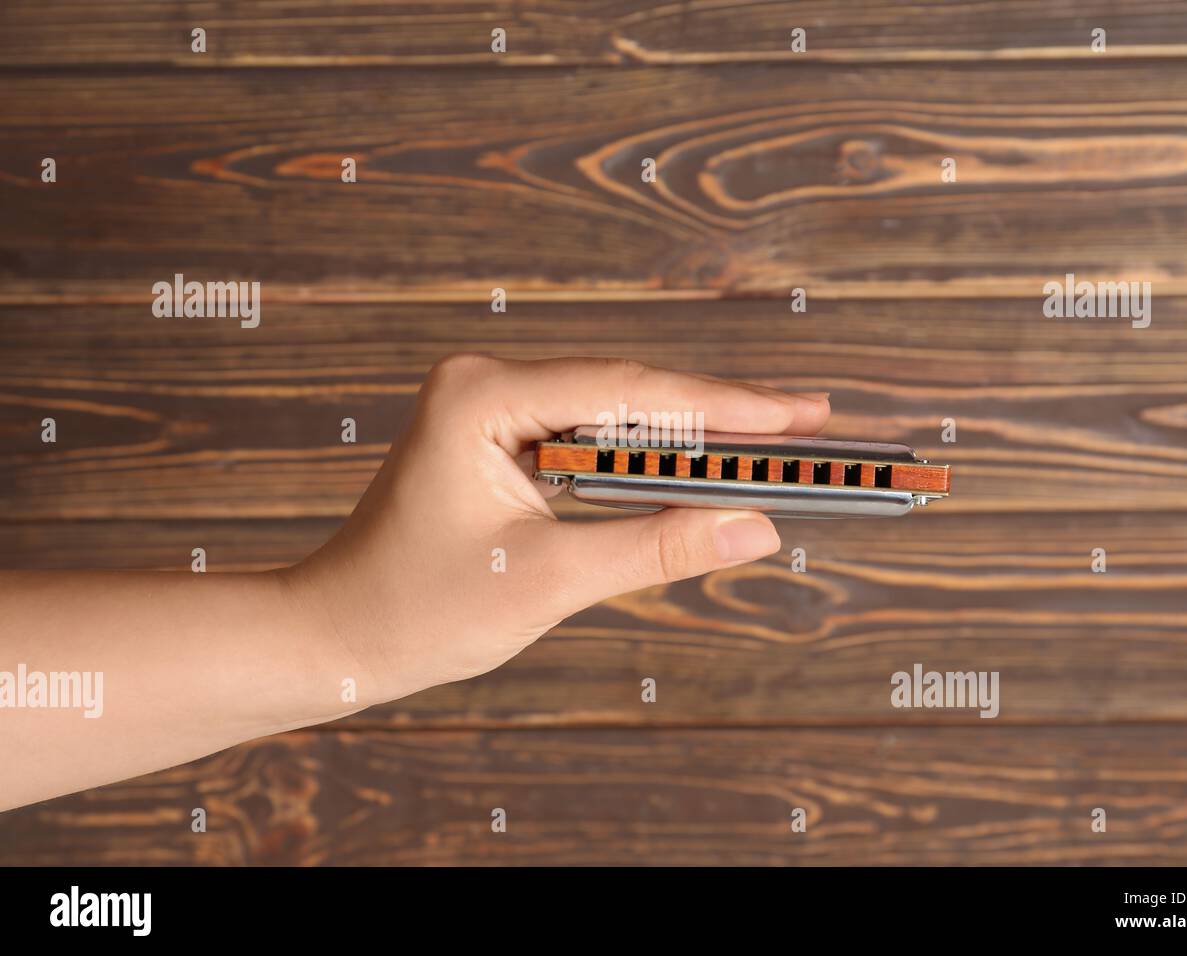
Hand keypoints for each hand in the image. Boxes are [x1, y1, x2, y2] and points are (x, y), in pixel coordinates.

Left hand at [286, 355, 830, 705]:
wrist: (338, 634)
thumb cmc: (417, 609)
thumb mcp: (550, 579)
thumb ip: (657, 547)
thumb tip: (755, 528)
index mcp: (483, 395)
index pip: (628, 392)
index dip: (722, 408)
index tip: (795, 416)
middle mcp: (487, 382)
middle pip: (630, 393)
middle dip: (720, 415)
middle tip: (809, 421)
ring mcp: (493, 407)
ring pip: (618, 414)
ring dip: (692, 437)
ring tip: (776, 441)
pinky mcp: (503, 438)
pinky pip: (594, 440)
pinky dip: (650, 461)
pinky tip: (705, 465)